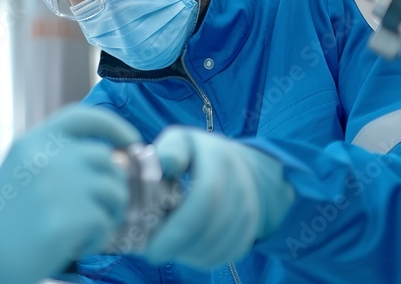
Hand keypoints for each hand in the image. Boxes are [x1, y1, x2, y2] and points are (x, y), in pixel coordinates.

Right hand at [0, 106, 141, 283]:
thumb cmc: (4, 219)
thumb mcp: (23, 169)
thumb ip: (59, 157)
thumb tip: (112, 158)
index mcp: (35, 139)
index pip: (84, 116)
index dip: (114, 126)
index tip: (130, 143)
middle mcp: (49, 155)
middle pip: (108, 158)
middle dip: (115, 185)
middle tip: (106, 209)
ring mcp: (61, 184)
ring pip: (115, 191)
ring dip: (111, 213)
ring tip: (90, 230)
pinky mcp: (70, 217)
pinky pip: (106, 223)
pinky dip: (99, 238)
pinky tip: (78, 245)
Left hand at [143, 127, 293, 267]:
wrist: (240, 168)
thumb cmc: (197, 155)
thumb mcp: (182, 141)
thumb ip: (171, 149)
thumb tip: (164, 163)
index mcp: (221, 160)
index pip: (206, 197)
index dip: (179, 225)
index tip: (151, 242)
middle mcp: (241, 187)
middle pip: (211, 227)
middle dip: (177, 244)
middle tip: (151, 250)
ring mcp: (248, 213)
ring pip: (217, 246)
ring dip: (186, 252)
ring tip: (164, 244)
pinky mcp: (248, 234)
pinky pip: (222, 255)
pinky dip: (198, 258)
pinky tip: (181, 247)